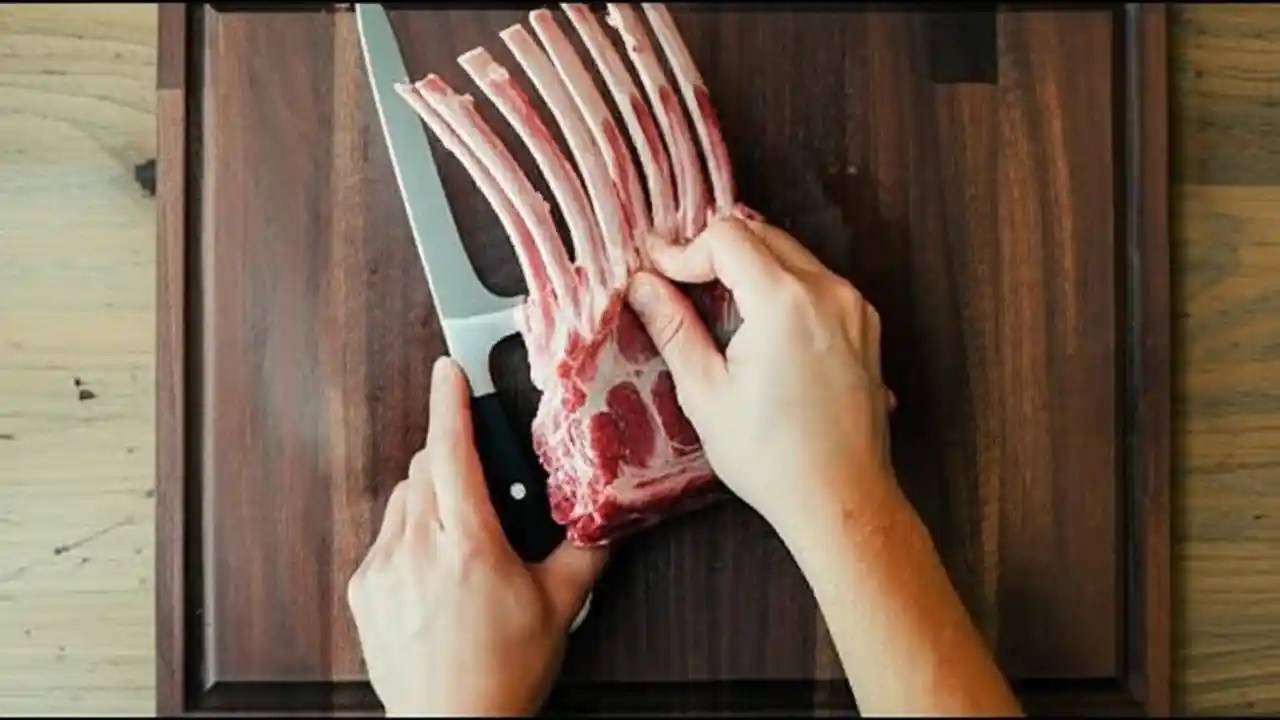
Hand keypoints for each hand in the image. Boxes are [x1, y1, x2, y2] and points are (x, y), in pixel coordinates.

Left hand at [347, 357, 607, 716]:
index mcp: (467, 544)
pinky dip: (408, 534)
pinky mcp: (364, 590)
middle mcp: (418, 549)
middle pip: (423, 466)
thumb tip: (604, 517)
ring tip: (459, 535)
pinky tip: (434, 568)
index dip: (450, 403)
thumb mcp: (559, 607)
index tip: (448, 370)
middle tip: (479, 481)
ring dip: (429, 496)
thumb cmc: (502, 674)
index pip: (451, 451)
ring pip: (401, 498)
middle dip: (449, 457)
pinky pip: (384, 536)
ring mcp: (384, 568)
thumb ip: (585, 551)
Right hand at [626, 217, 896, 541]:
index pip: (726, 237)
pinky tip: (755, 323)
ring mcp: (854, 307)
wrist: (842, 499)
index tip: (654, 271)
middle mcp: (829, 291)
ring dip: (748, 265)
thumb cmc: (771, 457)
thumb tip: (641, 285)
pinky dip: (780, 285)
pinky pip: (816, 282)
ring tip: (712, 303)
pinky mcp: (865, 326)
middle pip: (761, 234)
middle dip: (713, 251)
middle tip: (676, 281)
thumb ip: (673, 327)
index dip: (682, 250)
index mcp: (785, 301)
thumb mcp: (706, 392)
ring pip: (791, 254)